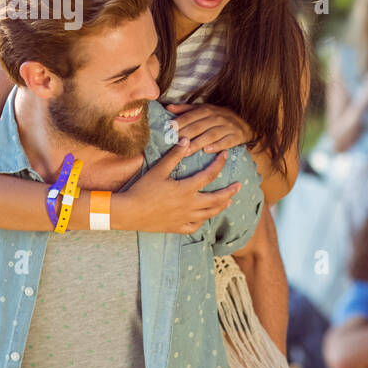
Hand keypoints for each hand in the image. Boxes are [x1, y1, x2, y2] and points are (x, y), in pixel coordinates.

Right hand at [118, 141, 240, 233]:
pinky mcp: (177, 227)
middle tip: (239, 186)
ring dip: (221, 206)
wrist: (129, 212)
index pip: (209, 175)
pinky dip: (202, 221)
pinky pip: (195, 226)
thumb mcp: (158, 170)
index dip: (219, 164)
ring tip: (228, 201)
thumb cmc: (142, 189)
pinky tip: (205, 218)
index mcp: (186, 189)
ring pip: (209, 213)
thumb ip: (174, 155)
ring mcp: (184, 218)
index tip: (226, 156)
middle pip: (216, 199)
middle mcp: (190, 205)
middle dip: (229, 191)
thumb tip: (186, 139)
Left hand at [165, 103, 253, 152]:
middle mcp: (217, 117)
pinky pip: (226, 141)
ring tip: (185, 152)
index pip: (190, 116)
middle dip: (185, 135)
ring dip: (197, 143)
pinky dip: (217, 146)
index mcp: (207, 110)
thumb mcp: (204, 110)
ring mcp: (228, 126)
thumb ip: (186, 109)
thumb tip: (168, 107)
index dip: (179, 123)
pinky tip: (207, 151)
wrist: (246, 123)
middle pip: (198, 126)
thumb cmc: (220, 118)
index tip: (168, 130)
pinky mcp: (237, 136)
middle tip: (173, 144)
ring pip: (210, 135)